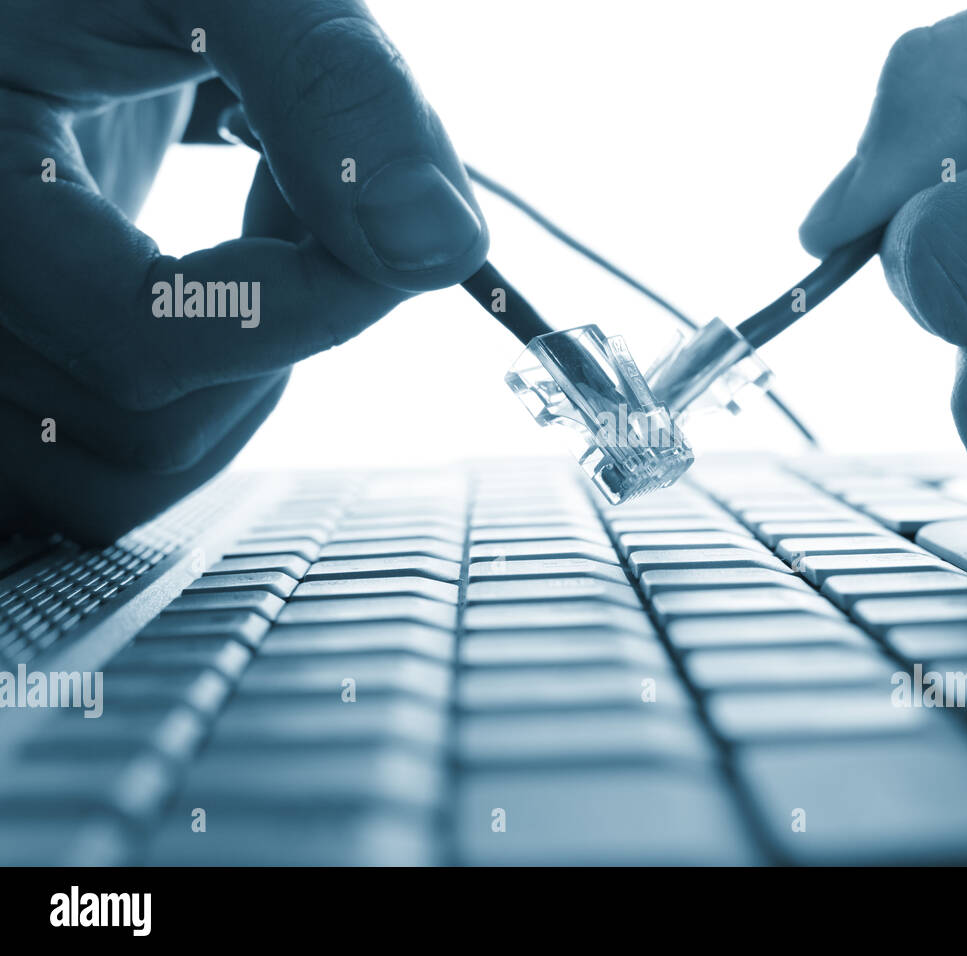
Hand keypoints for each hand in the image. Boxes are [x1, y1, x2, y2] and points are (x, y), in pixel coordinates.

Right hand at [0, 0, 487, 541]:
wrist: (65, 2)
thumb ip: (328, 84)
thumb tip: (439, 244)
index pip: (149, 346)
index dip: (314, 306)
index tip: (396, 224)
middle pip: (155, 428)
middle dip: (289, 326)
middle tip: (313, 193)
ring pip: (139, 468)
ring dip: (254, 366)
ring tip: (268, 227)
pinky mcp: (21, 369)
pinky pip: (117, 462)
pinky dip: (210, 389)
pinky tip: (225, 279)